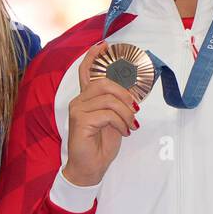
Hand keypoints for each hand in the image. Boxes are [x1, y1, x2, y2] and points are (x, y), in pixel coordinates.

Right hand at [62, 41, 139, 186]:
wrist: (90, 168)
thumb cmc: (100, 145)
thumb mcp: (113, 120)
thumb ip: (117, 105)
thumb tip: (132, 95)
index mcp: (86, 99)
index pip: (86, 72)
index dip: (94, 57)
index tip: (104, 46)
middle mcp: (79, 101)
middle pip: (104, 84)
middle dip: (125, 95)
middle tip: (134, 110)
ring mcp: (78, 110)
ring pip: (109, 99)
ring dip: (126, 113)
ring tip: (129, 126)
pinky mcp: (81, 120)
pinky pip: (108, 114)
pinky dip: (121, 123)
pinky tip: (123, 132)